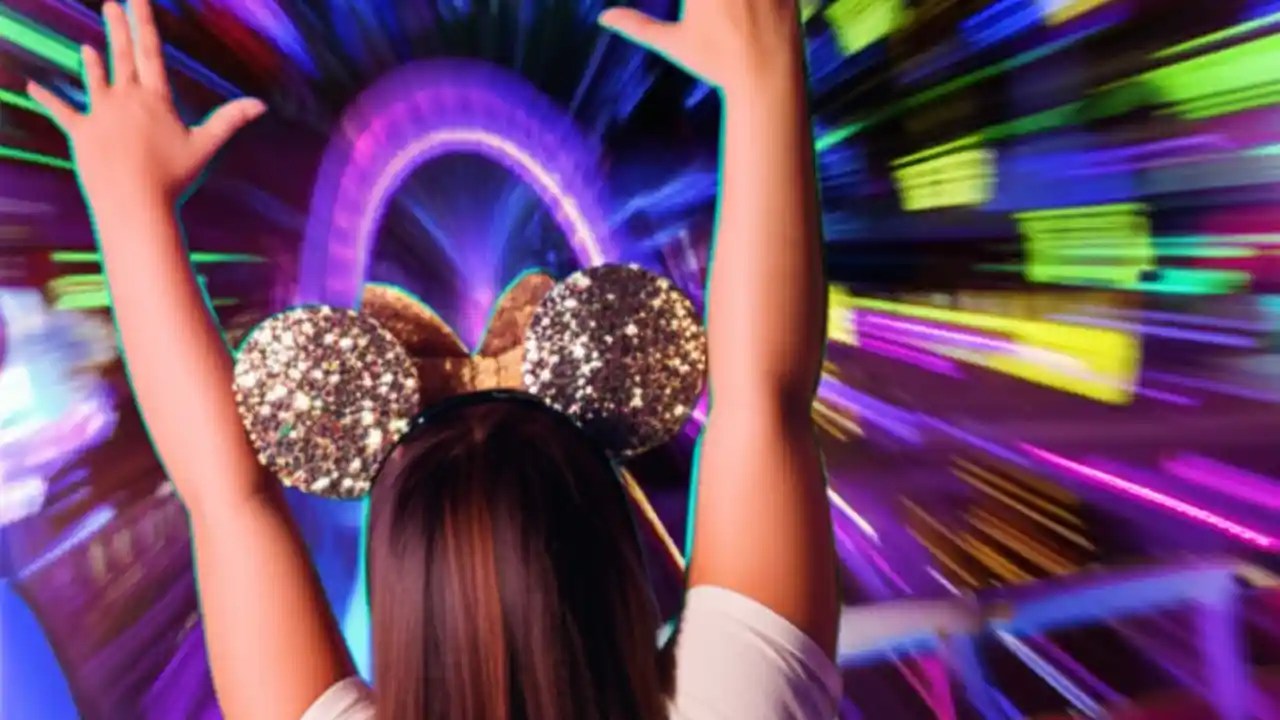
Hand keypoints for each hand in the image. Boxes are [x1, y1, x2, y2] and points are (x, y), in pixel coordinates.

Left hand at [26, 0, 263, 206]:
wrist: (133, 201)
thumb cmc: (172, 178)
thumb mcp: (205, 146)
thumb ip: (230, 120)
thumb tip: (261, 104)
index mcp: (155, 98)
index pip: (149, 51)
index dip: (143, 22)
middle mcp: (125, 98)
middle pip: (120, 55)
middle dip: (116, 27)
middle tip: (110, 4)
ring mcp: (100, 113)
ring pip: (94, 79)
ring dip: (91, 61)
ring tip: (87, 45)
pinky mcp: (81, 133)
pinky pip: (62, 112)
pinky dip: (48, 99)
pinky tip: (33, 87)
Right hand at [598, 0, 802, 94]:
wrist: (768, 78)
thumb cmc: (717, 64)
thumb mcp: (673, 44)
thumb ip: (637, 26)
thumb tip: (603, 18)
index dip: (696, 2)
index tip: (695, 8)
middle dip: (710, 4)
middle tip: (711, 13)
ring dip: (734, 3)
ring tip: (729, 16)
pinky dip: (758, 1)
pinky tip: (751, 12)